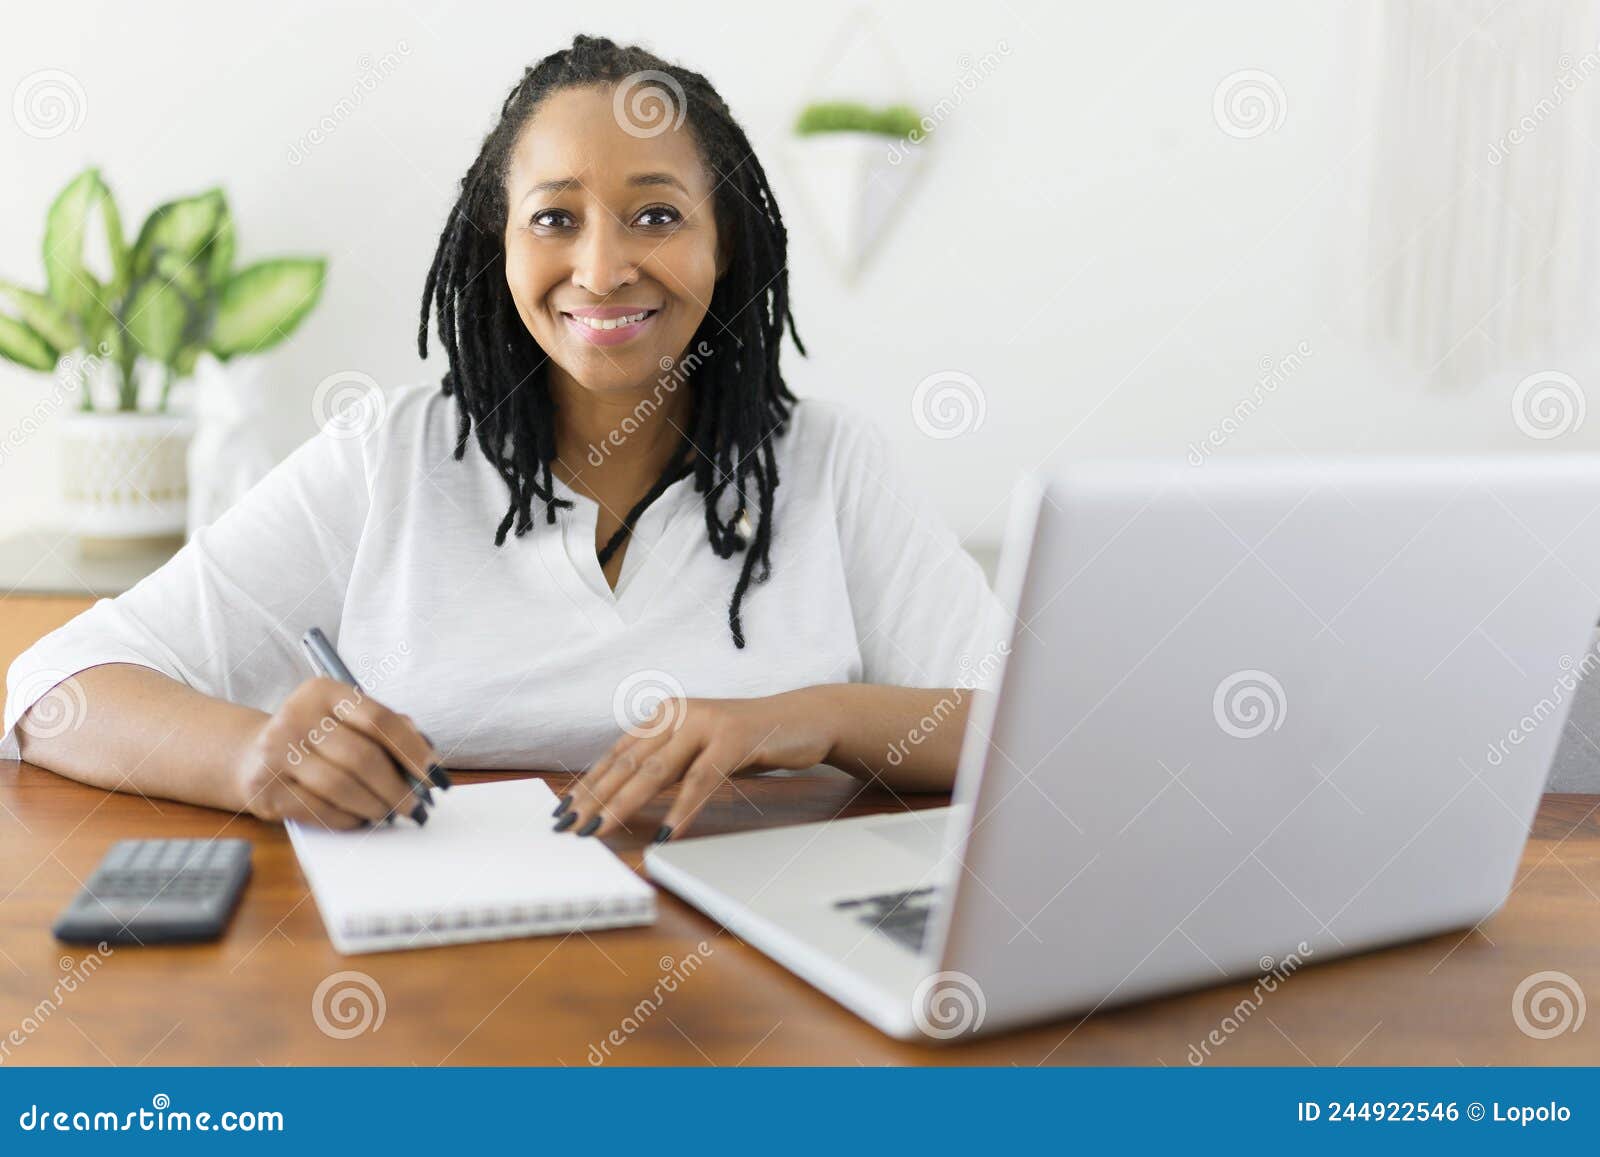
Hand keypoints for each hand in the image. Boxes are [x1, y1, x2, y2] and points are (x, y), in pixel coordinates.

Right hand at [230, 677, 436, 828]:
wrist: (252, 754)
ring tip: (391, 813)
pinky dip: (347, 818)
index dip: (413, 750)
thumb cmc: (317, 737)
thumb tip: (429, 762)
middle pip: (362, 757)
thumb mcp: (348, 720)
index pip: (379, 720)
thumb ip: (390, 730)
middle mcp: (296, 716)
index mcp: (323, 691)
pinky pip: (318, 810)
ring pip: (341, 787)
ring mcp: (276, 751)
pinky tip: (360, 818)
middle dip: (397, 787)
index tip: (435, 774)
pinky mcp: (265, 787)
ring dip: (375, 806)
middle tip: (417, 805)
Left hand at [553, 690, 835, 840]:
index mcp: (664, 715)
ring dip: (625, 804)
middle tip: (571, 827)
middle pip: (628, 763)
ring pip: (656, 770)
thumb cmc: (745, 741)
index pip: (616, 754)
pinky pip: (701, 779)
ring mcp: (706, 723)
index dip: (588, 784)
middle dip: (595, 798)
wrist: (801, 719)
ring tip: (601, 829)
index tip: (563, 811)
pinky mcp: (734, 738)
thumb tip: (620, 797)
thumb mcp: (697, 749)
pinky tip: (668, 832)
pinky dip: (683, 808)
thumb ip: (665, 764)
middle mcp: (678, 713)